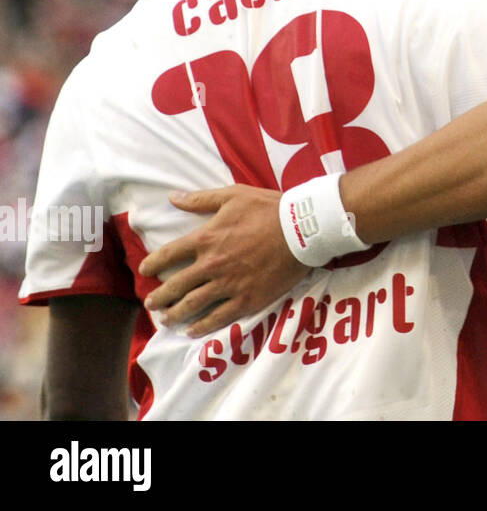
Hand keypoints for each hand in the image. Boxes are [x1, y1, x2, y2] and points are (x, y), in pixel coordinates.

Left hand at [140, 187, 308, 336]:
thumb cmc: (268, 209)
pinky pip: (218, 318)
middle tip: (150, 303)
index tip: (145, 271)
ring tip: (165, 319)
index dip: (152, 264)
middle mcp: (211, 265)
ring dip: (174, 314)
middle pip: (175, 286)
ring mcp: (228, 285)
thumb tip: (173, 197)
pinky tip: (192, 330)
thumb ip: (201, 199)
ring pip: (192, 305)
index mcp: (205, 239)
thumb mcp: (233, 195)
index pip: (168, 255)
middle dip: (159, 297)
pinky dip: (202, 326)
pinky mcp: (246, 299)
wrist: (302, 229)